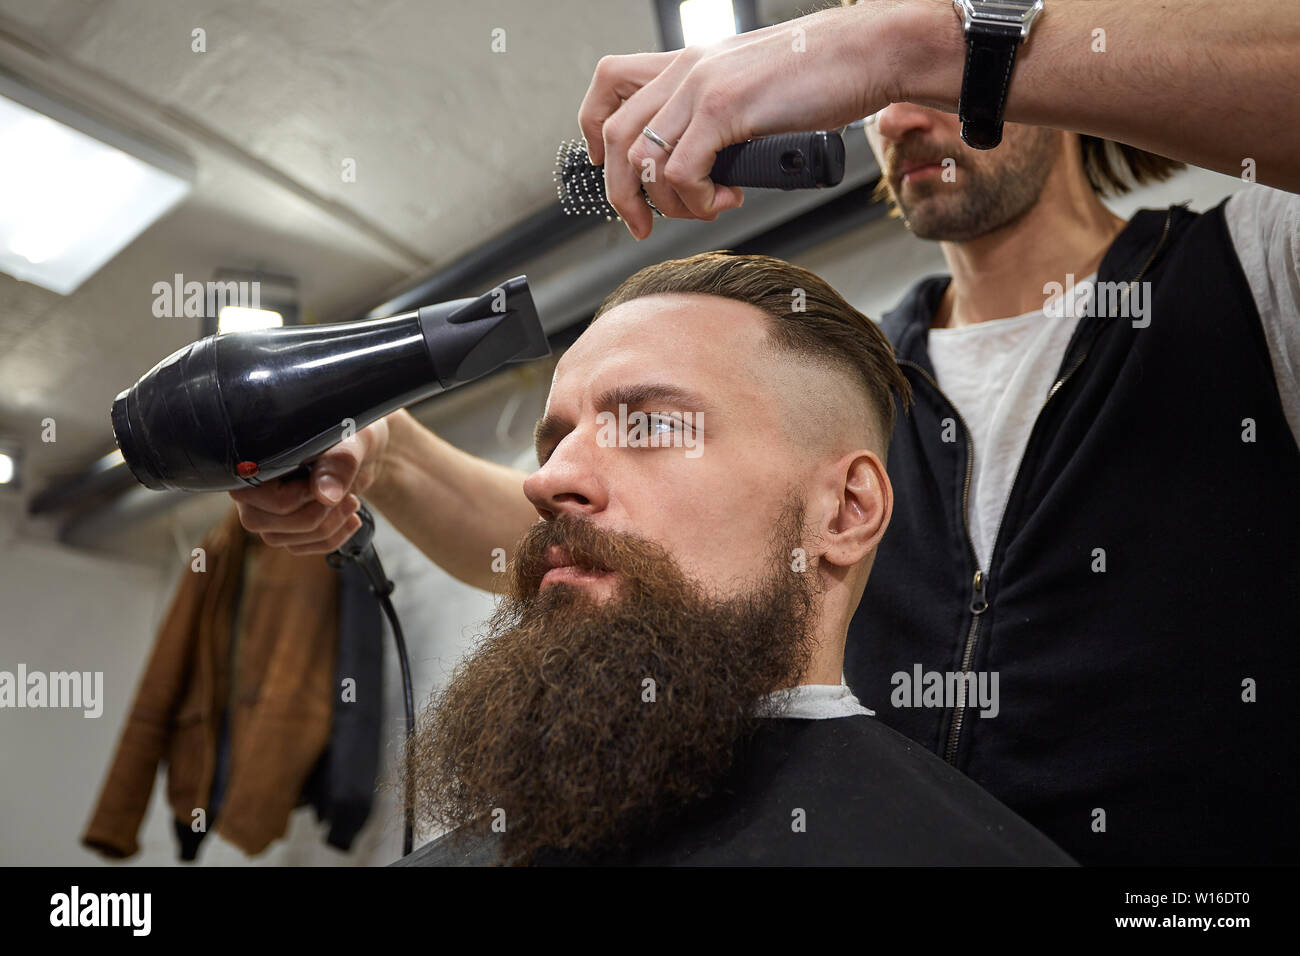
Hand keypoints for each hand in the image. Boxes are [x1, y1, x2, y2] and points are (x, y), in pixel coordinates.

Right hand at [228, 416, 390, 554]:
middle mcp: (249, 483)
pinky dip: (330, 539)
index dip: (299, 494)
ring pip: (278, 539)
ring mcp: (262, 509)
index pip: (252, 491)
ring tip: (352, 503)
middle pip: (259, 522)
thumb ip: (339, 464)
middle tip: (347, 497)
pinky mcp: (282, 527)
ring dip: (325, 528)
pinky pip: (297, 547)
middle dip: (312, 516)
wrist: (364, 451)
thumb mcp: (352, 443)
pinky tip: (351, 519)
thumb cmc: (351, 437)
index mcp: (253, 454)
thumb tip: (324, 496)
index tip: (330, 481)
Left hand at [577, 1, 913, 238]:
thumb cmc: (822, 79)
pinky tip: (726, 200)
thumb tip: (705, 175)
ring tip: (709, 208)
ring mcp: (700, 87)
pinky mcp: (723, 108)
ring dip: (668, 203)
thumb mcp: (752, 95)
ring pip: (642, 160)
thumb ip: (718, 123)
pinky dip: (695, 200)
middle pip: (615, 137)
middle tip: (643, 225)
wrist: (868, 54)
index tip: (615, 173)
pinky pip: (678, 171)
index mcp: (686, 63)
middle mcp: (684, 70)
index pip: (608, 86)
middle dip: (621, 194)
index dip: (595, 135)